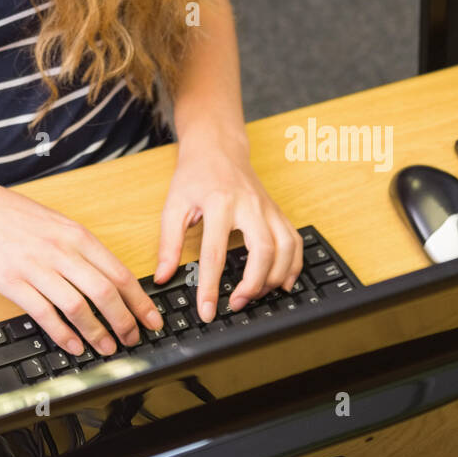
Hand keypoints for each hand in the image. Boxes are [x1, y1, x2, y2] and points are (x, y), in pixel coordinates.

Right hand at [0, 175, 164, 355]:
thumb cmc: (22, 219)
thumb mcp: (62, 225)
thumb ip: (87, 252)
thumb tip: (116, 282)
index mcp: (78, 236)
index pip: (119, 273)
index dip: (140, 301)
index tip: (152, 320)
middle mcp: (61, 251)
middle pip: (104, 292)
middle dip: (124, 321)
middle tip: (133, 339)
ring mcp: (37, 268)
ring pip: (77, 306)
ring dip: (96, 332)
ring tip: (107, 348)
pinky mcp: (14, 283)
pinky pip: (44, 314)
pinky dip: (62, 334)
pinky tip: (73, 345)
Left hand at [154, 124, 302, 322]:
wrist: (217, 146)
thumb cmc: (194, 175)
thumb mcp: (173, 205)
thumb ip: (168, 242)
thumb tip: (162, 276)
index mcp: (219, 203)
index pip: (215, 253)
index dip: (210, 287)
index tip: (207, 311)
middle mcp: (249, 205)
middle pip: (263, 251)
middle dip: (253, 284)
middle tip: (237, 303)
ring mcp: (267, 208)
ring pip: (285, 248)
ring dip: (275, 278)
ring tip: (256, 295)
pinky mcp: (278, 211)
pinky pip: (295, 241)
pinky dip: (293, 265)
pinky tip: (282, 282)